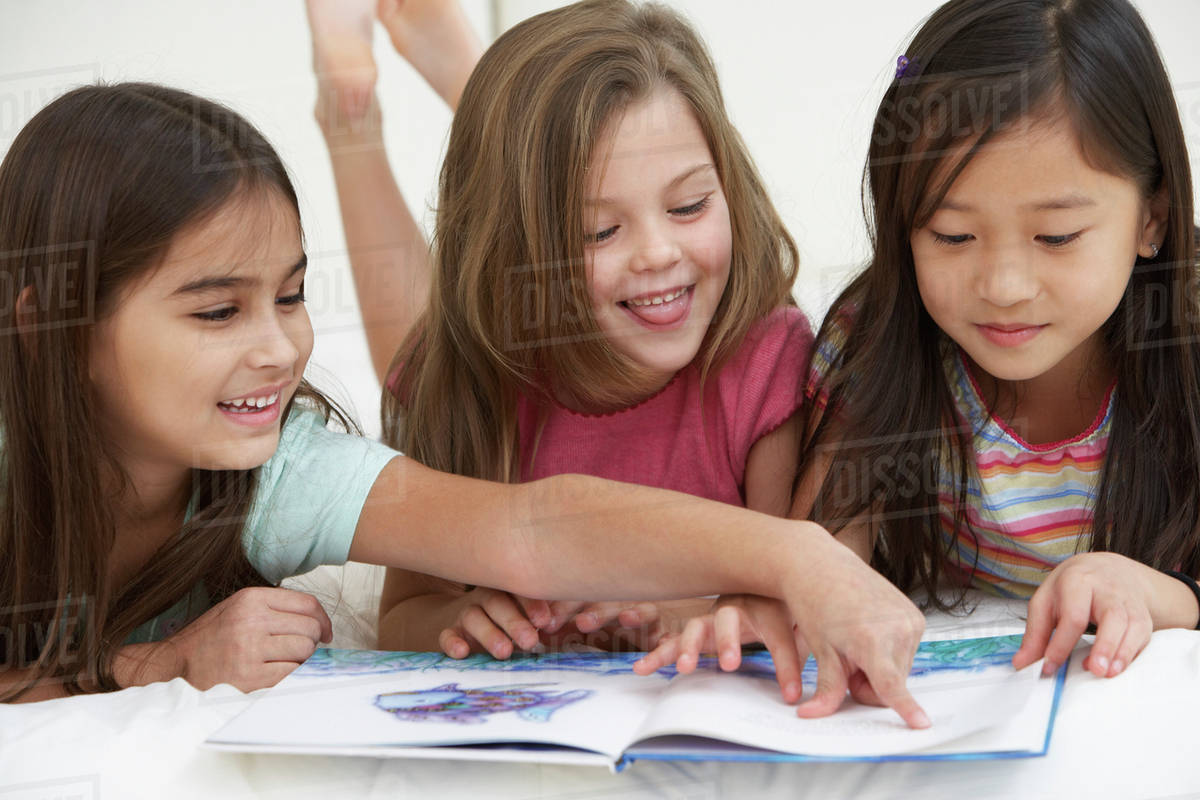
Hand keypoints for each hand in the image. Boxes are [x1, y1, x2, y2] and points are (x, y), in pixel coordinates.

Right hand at [167, 587, 331, 691]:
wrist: (174, 664)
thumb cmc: (211, 638)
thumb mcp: (238, 609)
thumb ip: (274, 609)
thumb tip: (317, 621)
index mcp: (251, 599)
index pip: (307, 603)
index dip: (323, 619)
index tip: (325, 632)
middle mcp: (251, 620)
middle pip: (310, 628)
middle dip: (312, 641)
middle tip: (300, 650)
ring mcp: (250, 649)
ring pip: (305, 650)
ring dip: (302, 660)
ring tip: (284, 662)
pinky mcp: (249, 676)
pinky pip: (291, 673)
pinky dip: (291, 675)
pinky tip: (278, 674)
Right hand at [439, 588, 552, 658]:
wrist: (472, 623)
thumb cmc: (517, 619)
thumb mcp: (536, 617)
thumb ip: (554, 618)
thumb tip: (586, 624)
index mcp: (510, 588)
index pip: (520, 589)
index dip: (532, 603)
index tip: (546, 620)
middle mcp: (487, 596)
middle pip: (497, 602)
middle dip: (514, 621)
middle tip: (531, 641)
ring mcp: (467, 612)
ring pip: (473, 617)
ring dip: (489, 633)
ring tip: (505, 652)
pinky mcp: (451, 631)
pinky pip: (447, 633)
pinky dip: (452, 641)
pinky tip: (461, 652)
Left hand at [540, 599, 678, 651]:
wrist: (670, 636)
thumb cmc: (622, 634)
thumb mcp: (592, 634)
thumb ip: (570, 632)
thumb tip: (539, 633)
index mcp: (604, 604)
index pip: (585, 598)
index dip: (566, 608)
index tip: (547, 623)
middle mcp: (629, 606)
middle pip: (614, 601)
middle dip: (598, 610)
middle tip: (582, 622)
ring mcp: (654, 618)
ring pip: (646, 610)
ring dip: (636, 613)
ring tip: (626, 619)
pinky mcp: (672, 636)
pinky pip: (673, 642)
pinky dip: (668, 651)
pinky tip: (654, 664)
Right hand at [632, 594, 805, 703]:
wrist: (760, 580)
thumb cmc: (778, 609)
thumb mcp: (796, 631)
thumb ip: (796, 662)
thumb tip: (797, 698)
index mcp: (766, 607)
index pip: (778, 635)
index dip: (786, 663)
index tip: (791, 692)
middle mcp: (735, 608)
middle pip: (728, 620)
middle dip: (728, 641)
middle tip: (731, 664)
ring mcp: (711, 618)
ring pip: (695, 628)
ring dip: (688, 647)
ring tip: (682, 668)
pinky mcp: (696, 630)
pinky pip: (675, 641)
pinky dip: (660, 653)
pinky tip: (643, 667)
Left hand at [781, 533, 929, 728]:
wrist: (822, 566)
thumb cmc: (815, 605)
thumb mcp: (820, 650)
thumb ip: (826, 688)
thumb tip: (813, 715)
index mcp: (871, 640)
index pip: (892, 685)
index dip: (906, 708)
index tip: (922, 725)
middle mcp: (897, 629)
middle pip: (891, 685)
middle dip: (869, 684)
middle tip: (845, 662)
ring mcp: (910, 620)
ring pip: (900, 670)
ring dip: (880, 668)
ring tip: (854, 644)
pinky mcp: (915, 615)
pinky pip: (906, 650)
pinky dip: (889, 651)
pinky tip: (868, 632)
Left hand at [1013, 552, 1157, 678]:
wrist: (1108, 568)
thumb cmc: (1071, 587)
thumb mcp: (1046, 601)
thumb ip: (1035, 633)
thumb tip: (1021, 663)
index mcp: (1077, 581)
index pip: (1072, 616)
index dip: (1060, 644)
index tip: (1049, 667)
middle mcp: (1107, 589)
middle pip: (1112, 616)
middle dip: (1104, 645)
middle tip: (1094, 670)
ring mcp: (1128, 602)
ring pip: (1133, 626)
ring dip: (1123, 652)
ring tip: (1108, 673)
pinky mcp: (1143, 615)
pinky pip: (1144, 635)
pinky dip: (1134, 653)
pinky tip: (1121, 667)